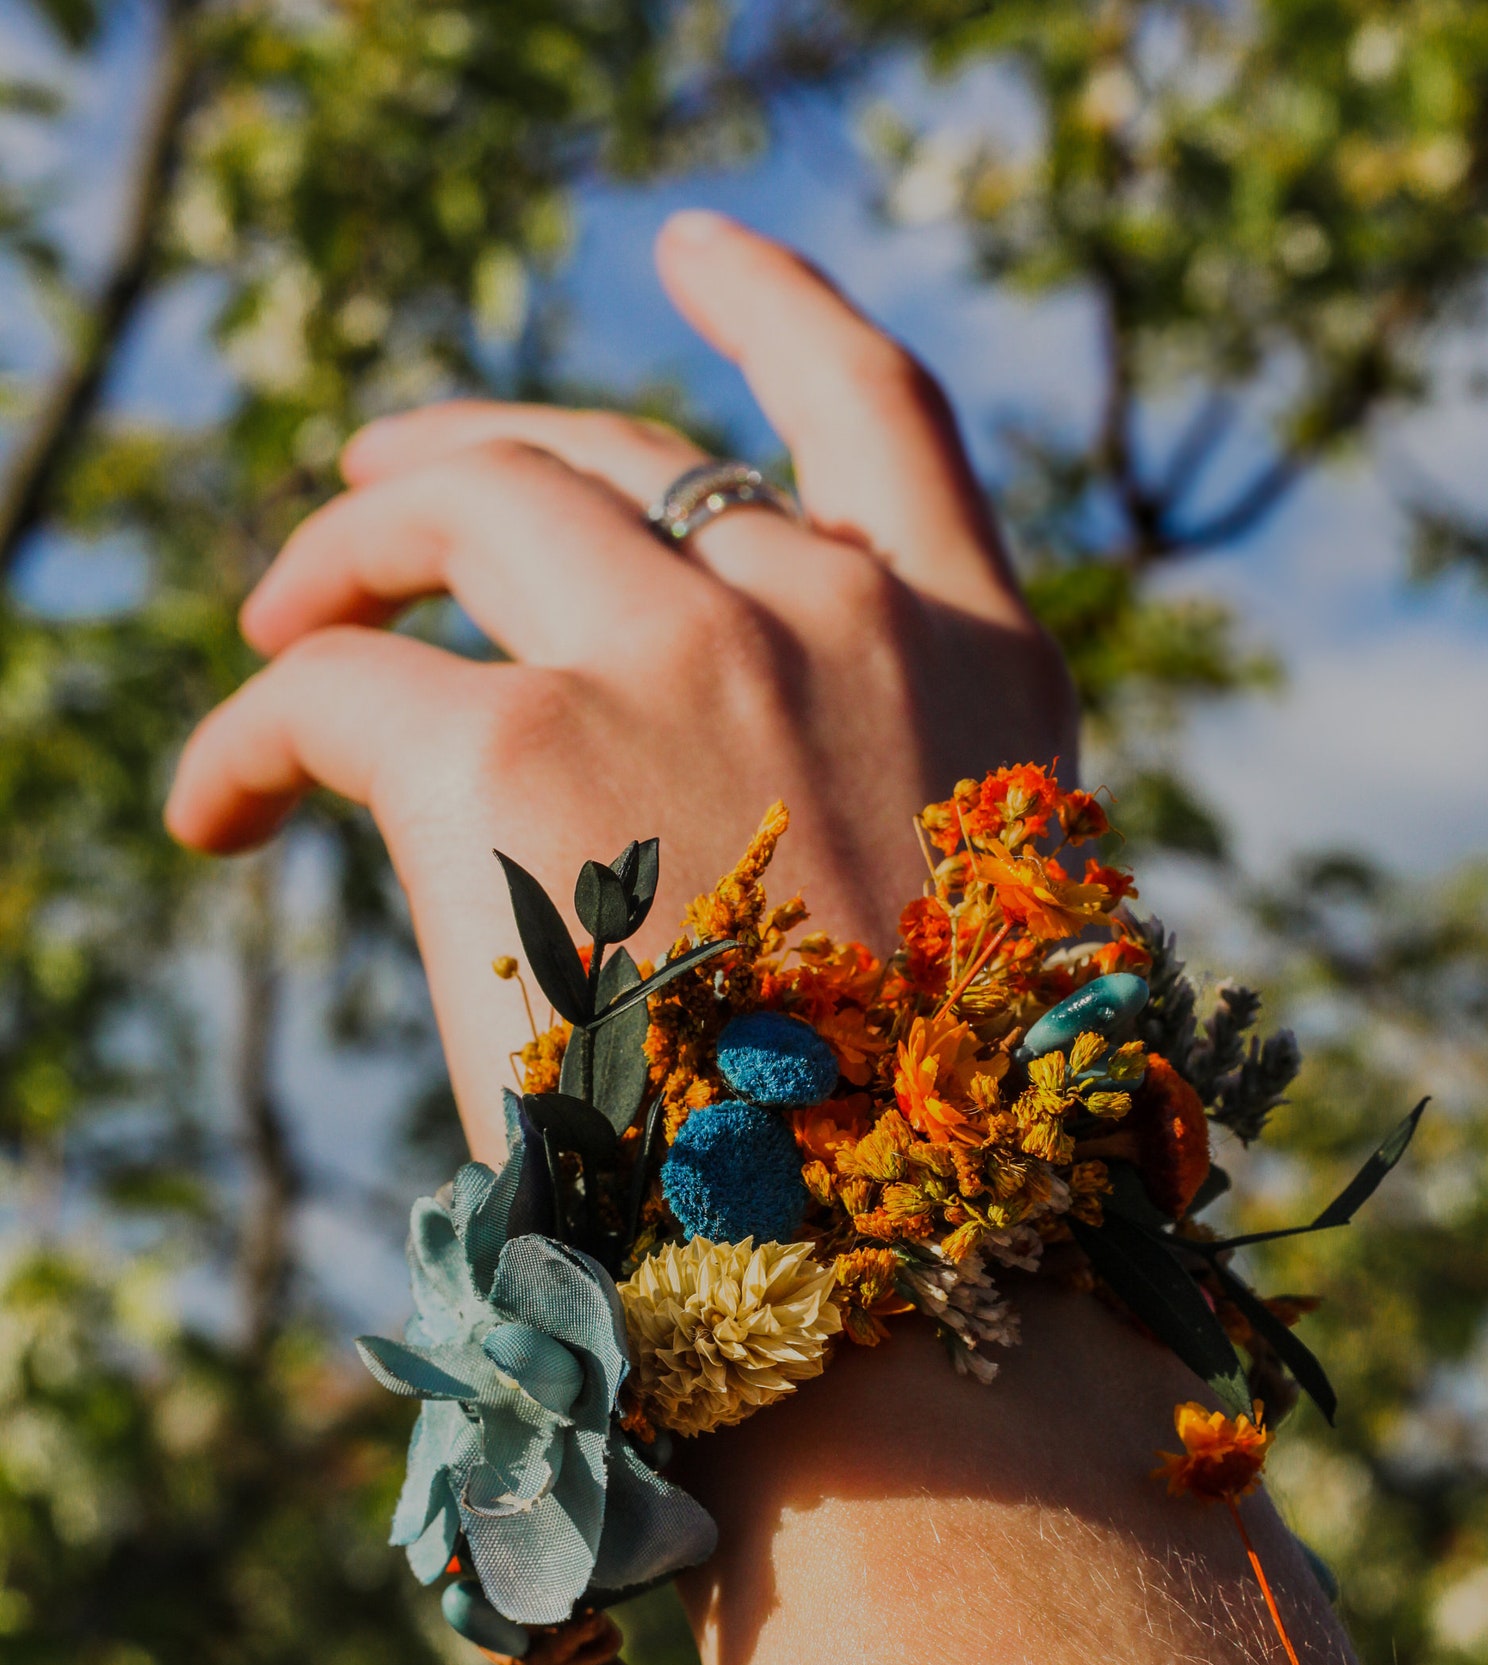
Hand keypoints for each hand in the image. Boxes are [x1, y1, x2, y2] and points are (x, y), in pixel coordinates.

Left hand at [165, 210, 1074, 1156]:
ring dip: (353, 541)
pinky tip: (217, 810)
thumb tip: (736, 821)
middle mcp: (830, 617)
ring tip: (282, 611)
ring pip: (466, 505)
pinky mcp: (506, 751)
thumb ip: (880, 810)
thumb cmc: (934, 1174)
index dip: (773, 307)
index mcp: (977, 664)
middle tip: (385, 492)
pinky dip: (253, 730)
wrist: (895, 1292)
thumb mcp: (969, 936)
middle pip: (616, 452)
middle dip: (482, 454)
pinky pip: (333, 686)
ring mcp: (673, 660)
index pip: (874, 412)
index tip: (693, 254)